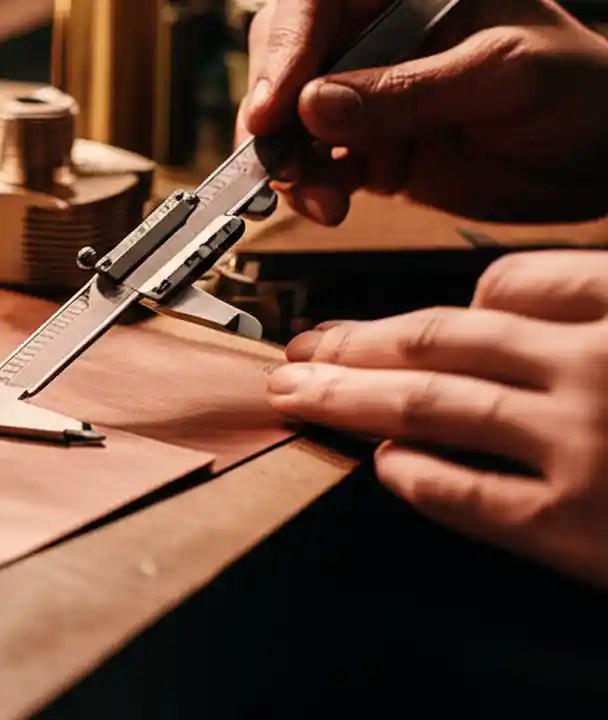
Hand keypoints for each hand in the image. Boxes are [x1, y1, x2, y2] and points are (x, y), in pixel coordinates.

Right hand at [237, 0, 607, 224]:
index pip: (318, 3)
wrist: (595, 159)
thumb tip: (315, 106)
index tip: (272, 108)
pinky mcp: (365, 143)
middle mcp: (375, 34)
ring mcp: (365, 91)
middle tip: (282, 159)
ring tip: (319, 198)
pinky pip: (313, 162)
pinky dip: (310, 187)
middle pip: (285, 59)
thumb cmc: (575, 89)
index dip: (285, 50)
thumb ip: (409, 90)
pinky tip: (332, 205)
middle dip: (274, 114)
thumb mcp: (503, 76)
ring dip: (290, 162)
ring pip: (289, 118)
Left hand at [265, 250, 607, 588]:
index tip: (390, 322)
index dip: (437, 302)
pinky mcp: (572, 529)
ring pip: (431, 405)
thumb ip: (597, 312)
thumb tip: (505, 316)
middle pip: (440, 341)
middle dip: (353, 345)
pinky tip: (380, 463)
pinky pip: (465, 494)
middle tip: (300, 350)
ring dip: (347, 396)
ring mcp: (580, 447)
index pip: (509, 283)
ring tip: (297, 394)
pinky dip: (412, 474)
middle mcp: (592, 370)